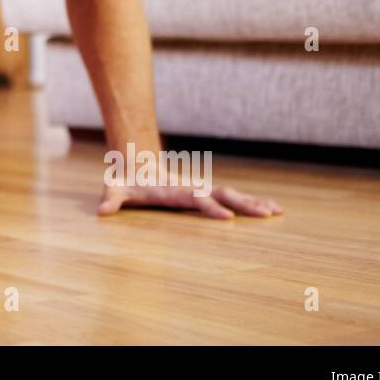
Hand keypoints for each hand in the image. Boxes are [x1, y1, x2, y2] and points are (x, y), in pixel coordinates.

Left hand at [97, 183, 283, 218]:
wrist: (135, 161)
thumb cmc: (125, 180)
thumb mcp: (114, 189)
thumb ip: (109, 200)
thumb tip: (102, 211)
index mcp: (173, 190)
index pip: (195, 199)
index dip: (210, 208)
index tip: (227, 218)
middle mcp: (191, 188)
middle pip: (221, 195)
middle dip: (244, 205)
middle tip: (268, 213)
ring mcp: (199, 189)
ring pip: (231, 195)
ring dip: (253, 203)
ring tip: (277, 211)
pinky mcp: (204, 193)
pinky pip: (230, 198)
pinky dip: (250, 202)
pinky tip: (269, 209)